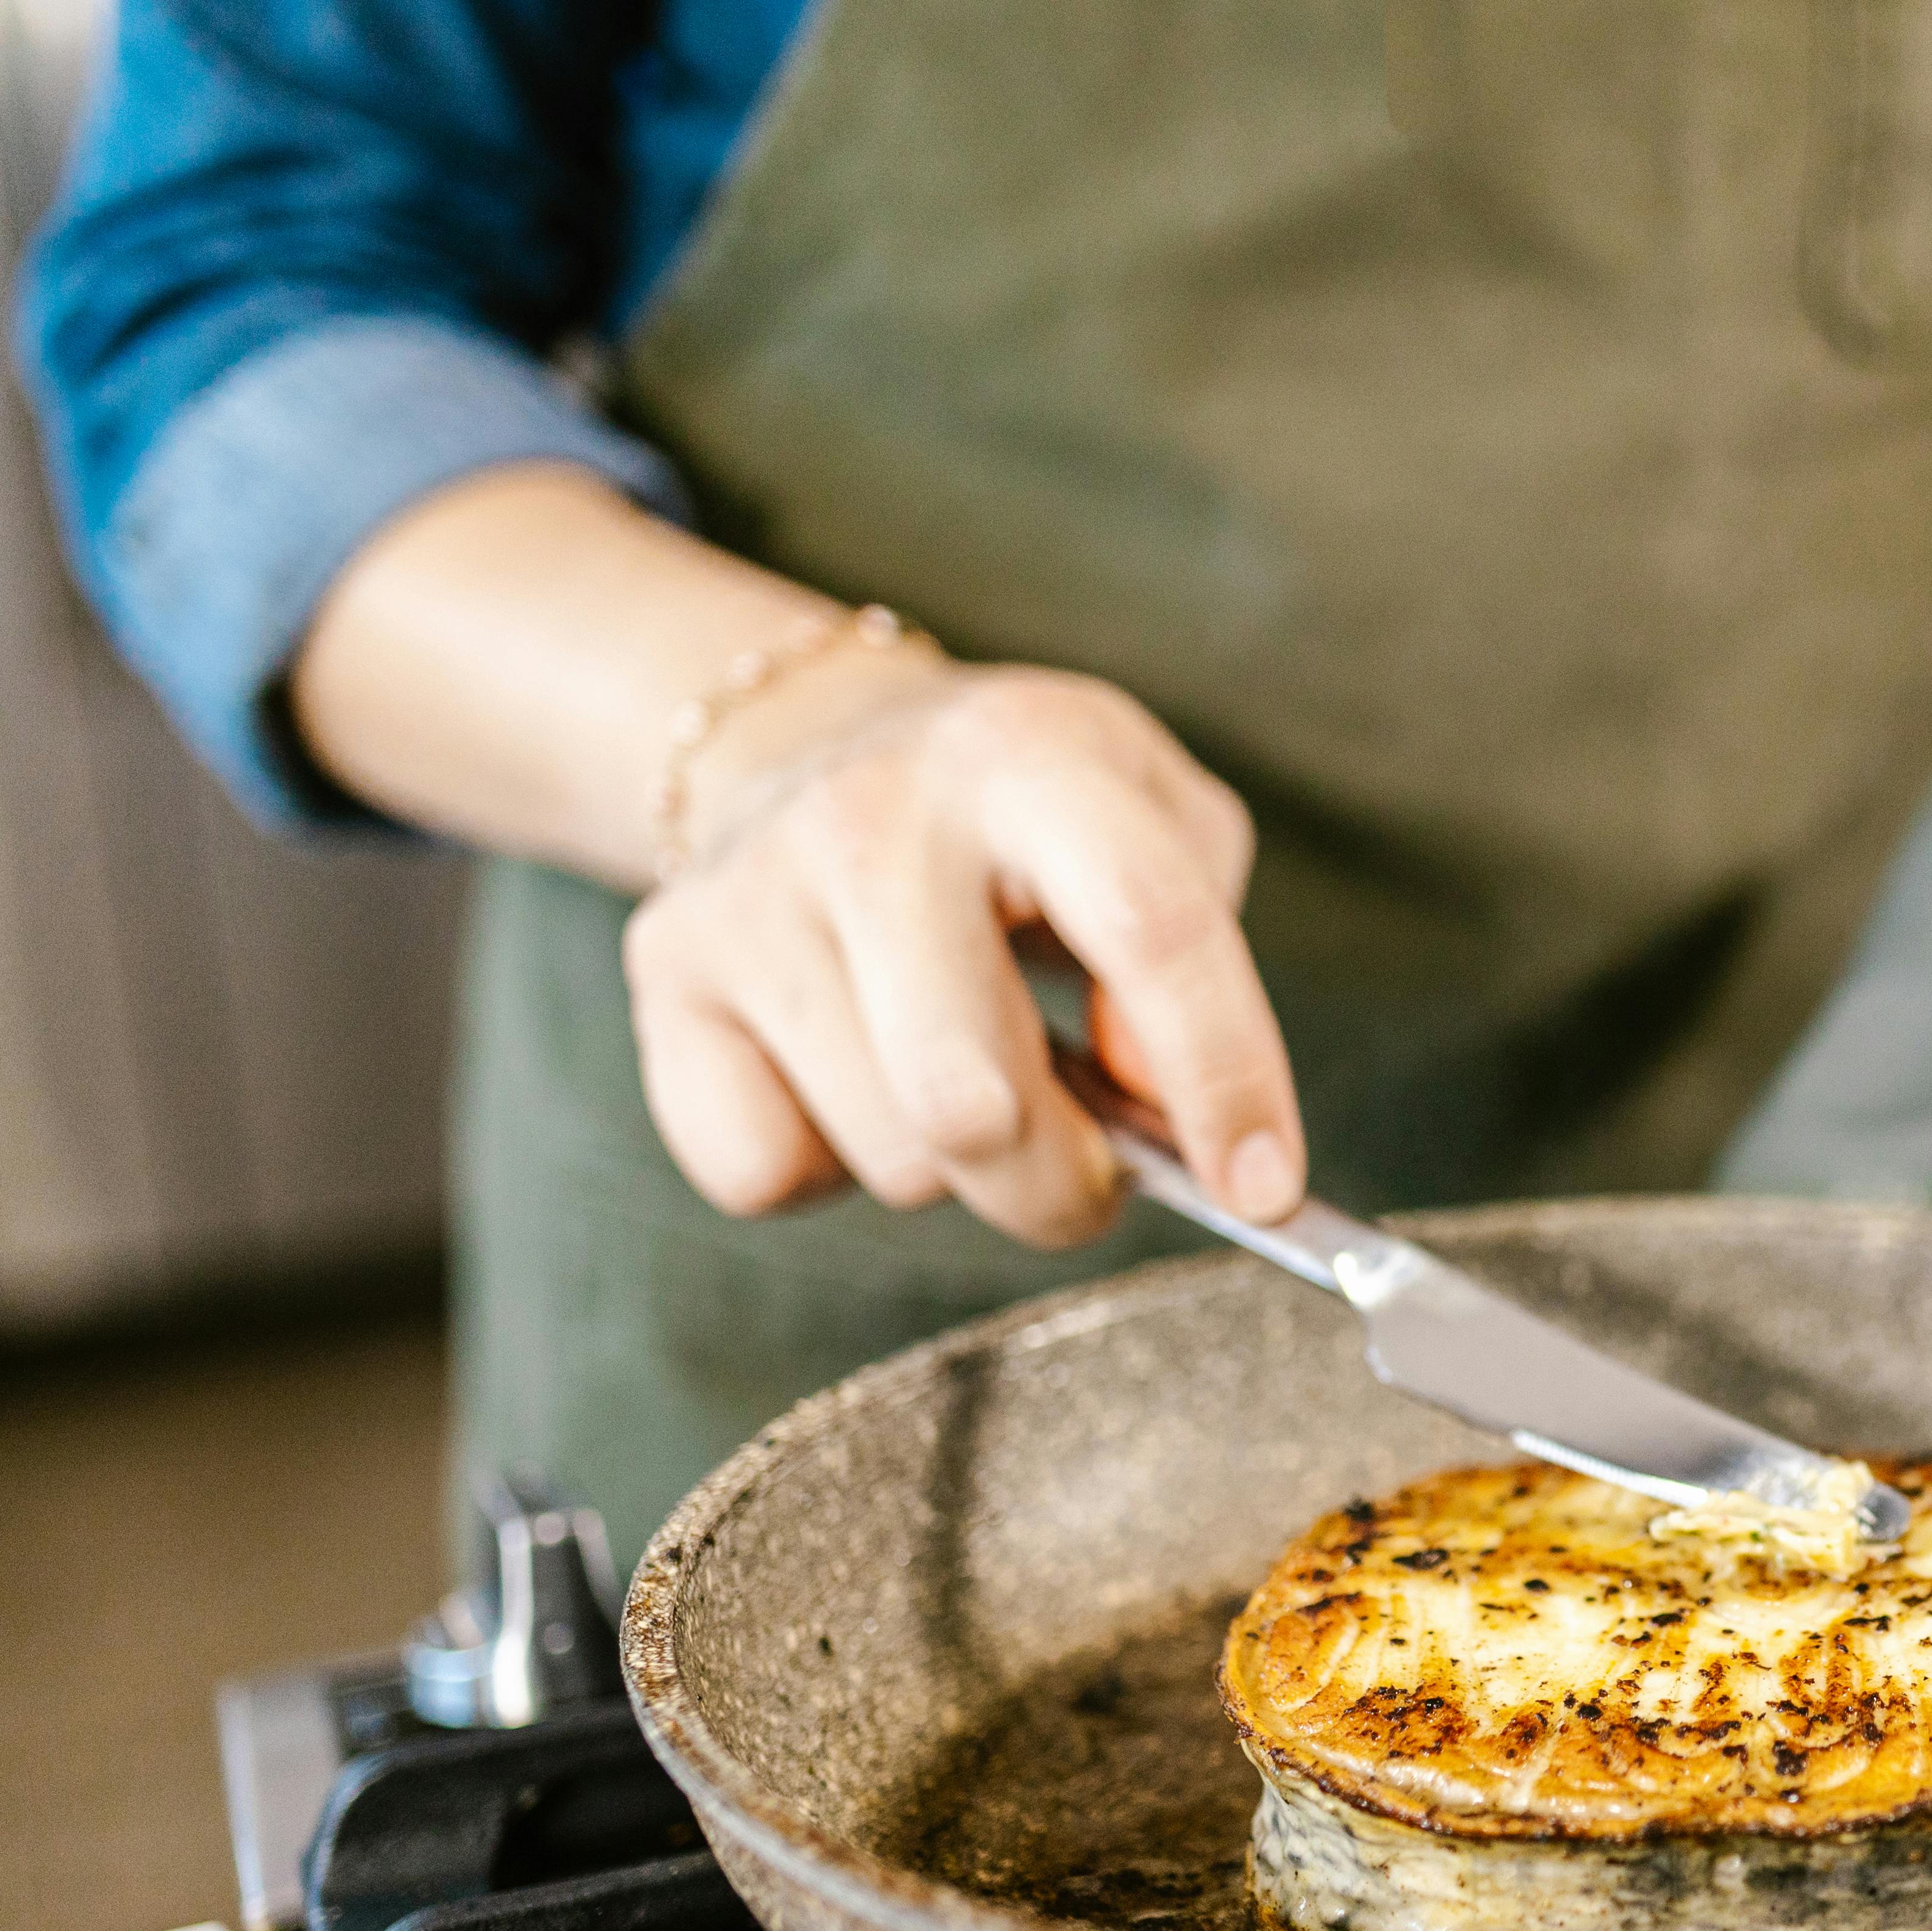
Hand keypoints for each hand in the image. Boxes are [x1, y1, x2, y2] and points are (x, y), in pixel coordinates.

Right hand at [622, 659, 1306, 1240]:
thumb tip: (1157, 1103)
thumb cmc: (1025, 819)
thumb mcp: (1158, 825)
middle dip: (1064, 1182)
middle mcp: (872, 818)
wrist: (808, 738)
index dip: (1224, 1079)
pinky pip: (763, 1173)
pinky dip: (827, 1170)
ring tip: (961, 1072)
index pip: (1151, 931)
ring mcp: (751, 895)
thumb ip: (1196, 954)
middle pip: (980, 1104)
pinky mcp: (666, 970)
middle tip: (1090, 1158)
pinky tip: (849, 1077)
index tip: (1266, 1192)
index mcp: (1028, 761)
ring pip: (889, 1157)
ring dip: (956, 1167)